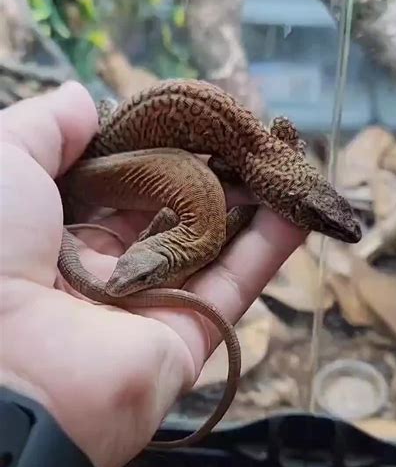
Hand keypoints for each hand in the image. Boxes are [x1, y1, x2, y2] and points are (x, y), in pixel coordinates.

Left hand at [0, 82, 304, 466]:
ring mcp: (147, 306)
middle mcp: (103, 268)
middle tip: (247, 132)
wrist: (5, 367)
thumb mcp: (0, 163)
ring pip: (210, 246)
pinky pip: (233, 286)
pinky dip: (268, 248)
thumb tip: (84, 99)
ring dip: (248, 204)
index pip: (116, 181)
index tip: (191, 114)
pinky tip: (295, 207)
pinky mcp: (186, 337)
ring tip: (283, 159)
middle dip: (209, 171)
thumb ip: (43, 127)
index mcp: (54, 231)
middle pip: (169, 211)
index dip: (155, 147)